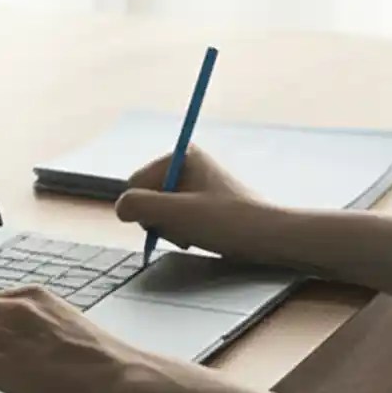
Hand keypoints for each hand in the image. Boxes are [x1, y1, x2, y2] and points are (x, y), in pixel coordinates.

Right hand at [115, 145, 265, 254]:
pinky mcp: (203, 200)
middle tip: (186, 230)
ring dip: (171, 228)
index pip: (135, 184)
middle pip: (147, 196)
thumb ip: (139, 206)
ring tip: (196, 235)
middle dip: (160, 219)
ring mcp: (195, 182)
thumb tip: (121, 208)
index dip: (146, 209)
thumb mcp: (176, 214)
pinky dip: (182, 231)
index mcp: (182, 154)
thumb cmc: (227, 223)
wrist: (270, 237)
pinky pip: (176, 217)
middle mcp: (187, 163)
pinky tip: (200, 237)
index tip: (173, 220)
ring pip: (160, 211)